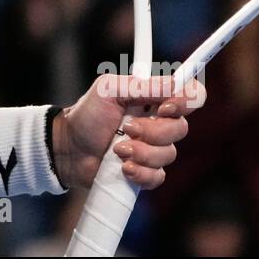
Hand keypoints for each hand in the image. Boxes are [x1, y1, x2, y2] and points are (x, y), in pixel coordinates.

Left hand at [52, 74, 204, 191]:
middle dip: (152, 132)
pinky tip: (123, 168)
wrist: (68, 147)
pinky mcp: (146, 171)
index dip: (185, 103)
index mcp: (154, 99)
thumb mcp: (109, 89)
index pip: (191, 97)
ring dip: (141, 152)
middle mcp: (159, 123)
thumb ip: (142, 85)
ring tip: (117, 149)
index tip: (163, 108)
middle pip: (181, 129)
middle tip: (127, 129)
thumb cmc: (87, 114)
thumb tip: (175, 82)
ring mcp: (153, 149)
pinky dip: (141, 173)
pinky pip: (158, 176)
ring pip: (169, 155)